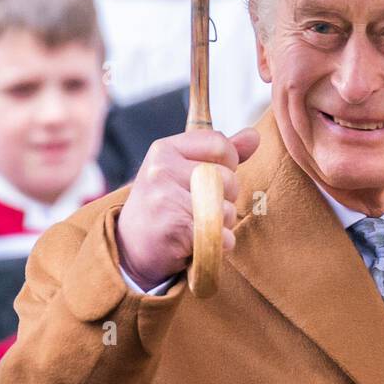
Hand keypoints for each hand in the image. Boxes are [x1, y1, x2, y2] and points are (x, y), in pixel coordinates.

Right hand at [116, 127, 260, 288]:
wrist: (129, 247)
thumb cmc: (164, 204)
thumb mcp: (183, 169)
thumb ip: (219, 153)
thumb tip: (254, 136)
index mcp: (165, 149)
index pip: (219, 144)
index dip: (228, 163)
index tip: (213, 177)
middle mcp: (162, 170)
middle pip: (227, 177)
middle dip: (227, 197)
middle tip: (204, 206)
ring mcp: (165, 199)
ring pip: (226, 208)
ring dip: (224, 223)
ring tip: (202, 224)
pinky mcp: (174, 229)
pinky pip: (219, 233)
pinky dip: (221, 242)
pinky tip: (204, 241)